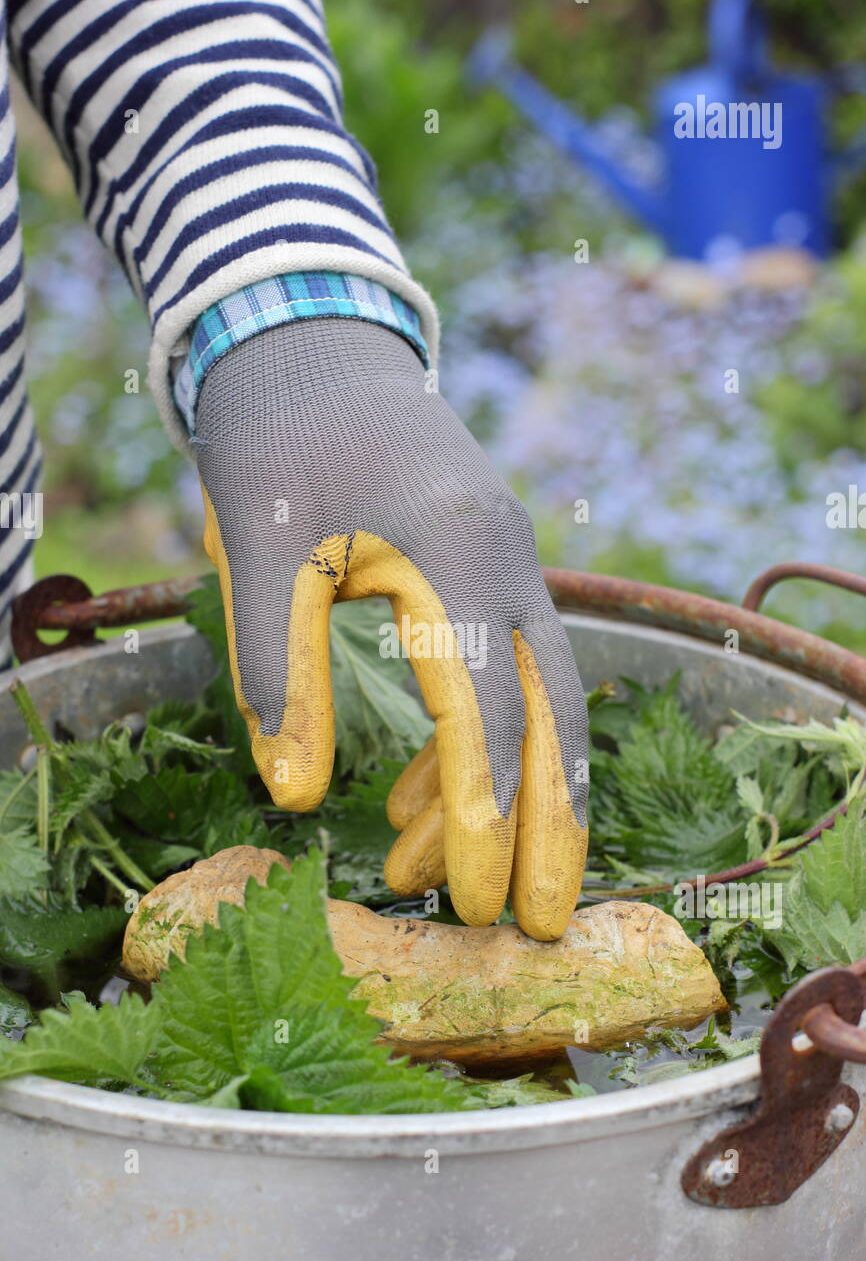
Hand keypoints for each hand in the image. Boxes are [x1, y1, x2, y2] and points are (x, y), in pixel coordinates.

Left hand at [192, 318, 587, 939]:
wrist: (305, 336)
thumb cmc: (275, 436)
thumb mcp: (259, 551)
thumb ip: (279, 672)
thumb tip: (295, 799)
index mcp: (454, 557)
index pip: (488, 711)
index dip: (486, 814)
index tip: (481, 901)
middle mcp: (507, 562)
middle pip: (553, 714)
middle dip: (551, 826)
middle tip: (538, 924)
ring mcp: (509, 560)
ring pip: (538, 699)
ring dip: (506, 792)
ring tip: (436, 872)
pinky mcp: (487, 565)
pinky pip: (504, 670)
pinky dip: (472, 741)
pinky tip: (412, 796)